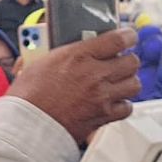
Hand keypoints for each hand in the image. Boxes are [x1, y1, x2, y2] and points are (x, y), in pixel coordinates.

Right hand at [8, 29, 140, 143]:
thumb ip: (66, 53)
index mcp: (79, 56)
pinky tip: (112, 102)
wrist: (27, 126)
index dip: (128, 36)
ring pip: (134, 84)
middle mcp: (94, 75)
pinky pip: (127, 108)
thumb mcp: (42, 61)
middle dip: (127, 60)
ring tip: (117, 82)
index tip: (128, 36)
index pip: (118, 39)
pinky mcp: (103, 117)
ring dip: (127, 82)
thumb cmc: (28, 96)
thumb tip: (77, 48)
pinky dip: (122, 105)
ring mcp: (101, 97)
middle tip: (119, 62)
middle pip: (132, 62)